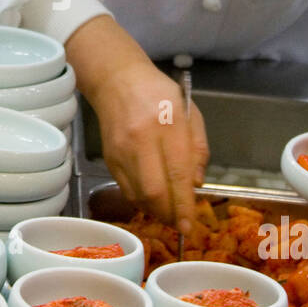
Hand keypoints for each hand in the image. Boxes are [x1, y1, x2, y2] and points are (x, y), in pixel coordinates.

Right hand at [66, 17, 209, 230]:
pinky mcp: (109, 158)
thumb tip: (196, 184)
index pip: (178, 173)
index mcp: (168, 125)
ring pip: (138, 195)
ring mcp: (122, 150)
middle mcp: (142, 139)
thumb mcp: (190, 112)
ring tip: (169, 213)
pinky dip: (141, 201)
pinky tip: (153, 200)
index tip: (190, 226)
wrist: (118, 81)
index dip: (184, 204)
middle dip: (169, 215)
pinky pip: (126, 189)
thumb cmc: (160, 95)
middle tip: (181, 225)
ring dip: (156, 211)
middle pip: (154, 191)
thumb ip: (198, 148)